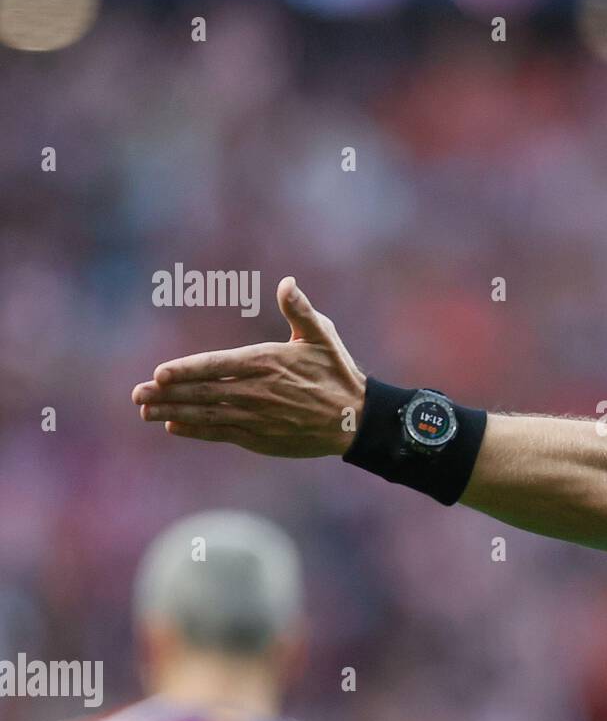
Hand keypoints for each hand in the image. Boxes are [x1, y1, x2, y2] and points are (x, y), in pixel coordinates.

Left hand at [132, 277, 366, 457]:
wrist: (355, 420)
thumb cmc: (337, 373)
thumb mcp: (323, 336)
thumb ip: (300, 310)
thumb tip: (287, 283)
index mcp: (267, 363)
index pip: (217, 366)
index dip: (187, 370)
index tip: (160, 373)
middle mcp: (257, 392)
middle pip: (204, 393)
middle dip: (167, 394)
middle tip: (136, 394)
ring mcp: (257, 417)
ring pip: (207, 415)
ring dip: (173, 413)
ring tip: (146, 411)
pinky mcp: (260, 437)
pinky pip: (221, 433)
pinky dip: (196, 431)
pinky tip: (174, 427)